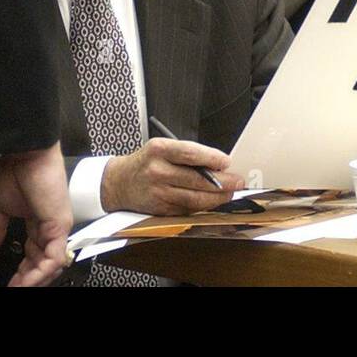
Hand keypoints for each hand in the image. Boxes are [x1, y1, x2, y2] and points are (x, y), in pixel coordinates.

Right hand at [0, 143, 71, 287]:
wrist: (25, 152)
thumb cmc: (16, 169)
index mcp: (37, 221)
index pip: (33, 255)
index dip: (21, 272)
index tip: (8, 283)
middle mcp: (49, 226)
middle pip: (42, 263)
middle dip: (27, 280)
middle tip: (11, 289)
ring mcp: (57, 227)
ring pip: (51, 265)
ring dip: (33, 280)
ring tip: (17, 290)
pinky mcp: (59, 225)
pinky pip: (53, 258)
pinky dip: (39, 273)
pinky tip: (25, 282)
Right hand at [100, 138, 242, 214]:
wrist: (119, 182)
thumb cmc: (146, 162)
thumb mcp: (162, 148)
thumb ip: (187, 154)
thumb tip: (218, 163)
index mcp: (159, 150)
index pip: (190, 153)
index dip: (211, 158)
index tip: (227, 162)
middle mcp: (157, 171)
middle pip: (196, 179)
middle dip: (222, 182)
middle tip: (237, 181)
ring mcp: (158, 192)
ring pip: (194, 198)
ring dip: (216, 197)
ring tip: (229, 193)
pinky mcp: (160, 209)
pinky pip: (187, 209)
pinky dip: (202, 206)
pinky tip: (212, 202)